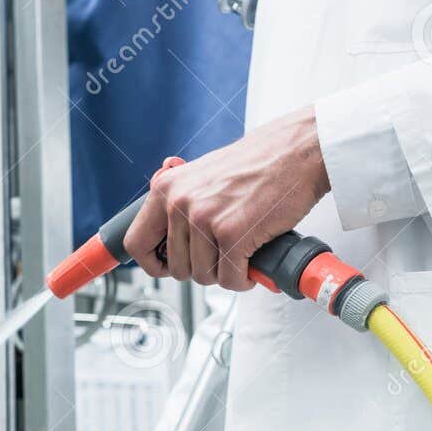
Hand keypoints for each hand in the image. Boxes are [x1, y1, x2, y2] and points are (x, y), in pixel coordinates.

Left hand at [124, 105, 329, 290]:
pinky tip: (253, 263)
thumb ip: (181, 203)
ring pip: (204, 276)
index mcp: (166, 188)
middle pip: (177, 268)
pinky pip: (230, 279)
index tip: (167, 267)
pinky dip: (244, 279)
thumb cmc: (257, 163)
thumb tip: (168, 238)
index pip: (136, 243)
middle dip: (203, 268)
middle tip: (224, 254)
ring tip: (242, 252)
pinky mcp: (232, 235)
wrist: (296, 150)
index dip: (153, 264)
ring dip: (226, 272)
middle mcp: (179, 203)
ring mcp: (204, 219)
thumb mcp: (202, 175)